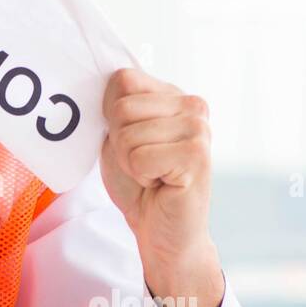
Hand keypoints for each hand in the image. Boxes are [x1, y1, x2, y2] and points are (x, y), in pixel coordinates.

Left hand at [100, 67, 223, 306]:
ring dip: (130, 162)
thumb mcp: (118, 136)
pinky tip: (161, 184)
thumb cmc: (139, 183)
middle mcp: (192, 105)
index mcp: (173, 94)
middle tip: (142, 163)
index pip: (122, 79)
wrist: (160, 230)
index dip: (111, 114)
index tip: (128, 140)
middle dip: (119, 142)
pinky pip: (140, 157)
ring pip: (128, 134)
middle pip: (122, 107)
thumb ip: (116, 106)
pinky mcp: (197, 156)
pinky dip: (140, 175)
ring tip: (152, 174)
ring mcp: (199, 128)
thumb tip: (106, 76)